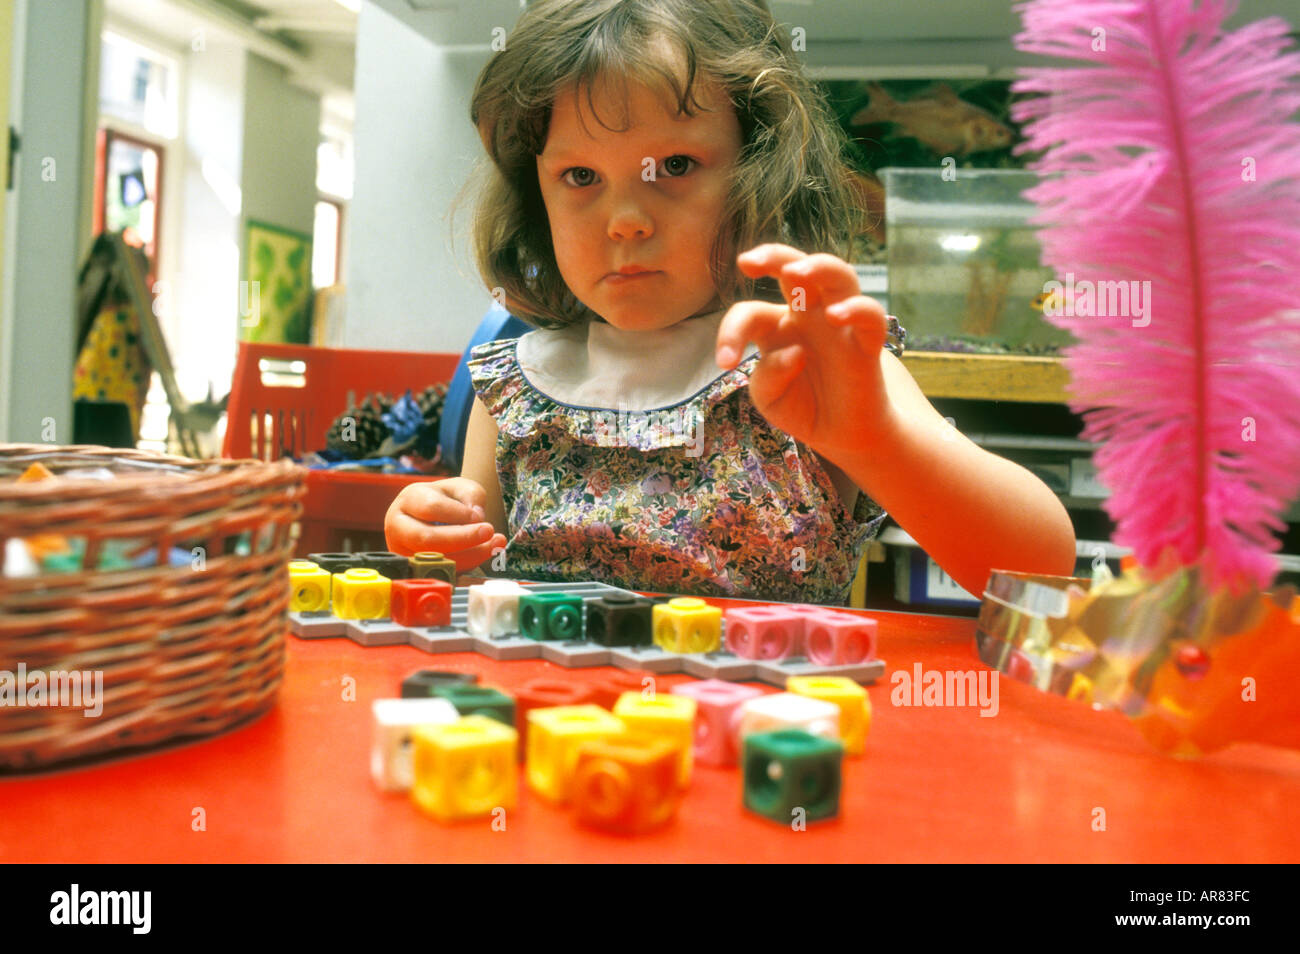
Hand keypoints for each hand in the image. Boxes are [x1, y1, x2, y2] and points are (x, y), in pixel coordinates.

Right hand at [384, 477, 507, 571]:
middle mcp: (399, 526)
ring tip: (495, 545)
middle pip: (426, 538)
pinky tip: (484, 555)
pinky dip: (465, 566)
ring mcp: (403, 551)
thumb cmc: (445, 500)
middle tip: (489, 532)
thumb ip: (470, 495)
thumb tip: (476, 518)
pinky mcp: (414, 569)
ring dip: (469, 555)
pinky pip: (441, 571)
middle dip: (462, 538)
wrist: (431, 516)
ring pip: (434, 559)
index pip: (431, 508)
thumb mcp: (459, 487)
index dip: (458, 514)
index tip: (480, 517)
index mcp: (409, 500)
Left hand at [716, 243, 893, 461]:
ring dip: (817, 266)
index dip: (732, 332)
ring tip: (794, 271)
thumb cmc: (802, 407)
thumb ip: (768, 378)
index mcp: (776, 326)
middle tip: (747, 261)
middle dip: (772, 255)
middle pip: (794, 267)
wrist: (841, 434)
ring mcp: (839, 323)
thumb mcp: (770, 399)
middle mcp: (808, 315)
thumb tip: (792, 352)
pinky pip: (871, 314)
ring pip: (837, 274)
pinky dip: (856, 308)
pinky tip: (836, 316)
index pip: (750, 313)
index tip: (725, 364)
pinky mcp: (867, 341)